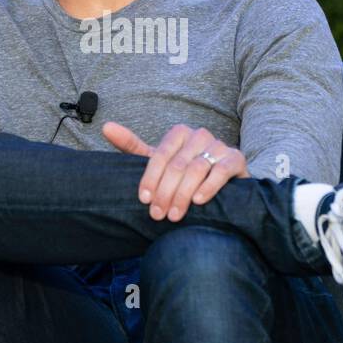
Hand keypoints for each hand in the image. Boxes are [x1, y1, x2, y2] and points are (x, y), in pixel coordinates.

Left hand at [102, 122, 248, 221]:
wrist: (222, 186)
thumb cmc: (184, 174)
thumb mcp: (158, 162)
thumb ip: (132, 146)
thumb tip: (106, 127)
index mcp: (178, 133)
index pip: (160, 155)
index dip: (150, 179)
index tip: (143, 200)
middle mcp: (199, 135)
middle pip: (177, 165)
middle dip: (165, 192)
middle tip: (158, 215)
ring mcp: (220, 146)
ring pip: (197, 168)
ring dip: (183, 194)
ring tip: (174, 215)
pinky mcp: (236, 159)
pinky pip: (222, 170)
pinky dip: (209, 186)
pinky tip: (198, 201)